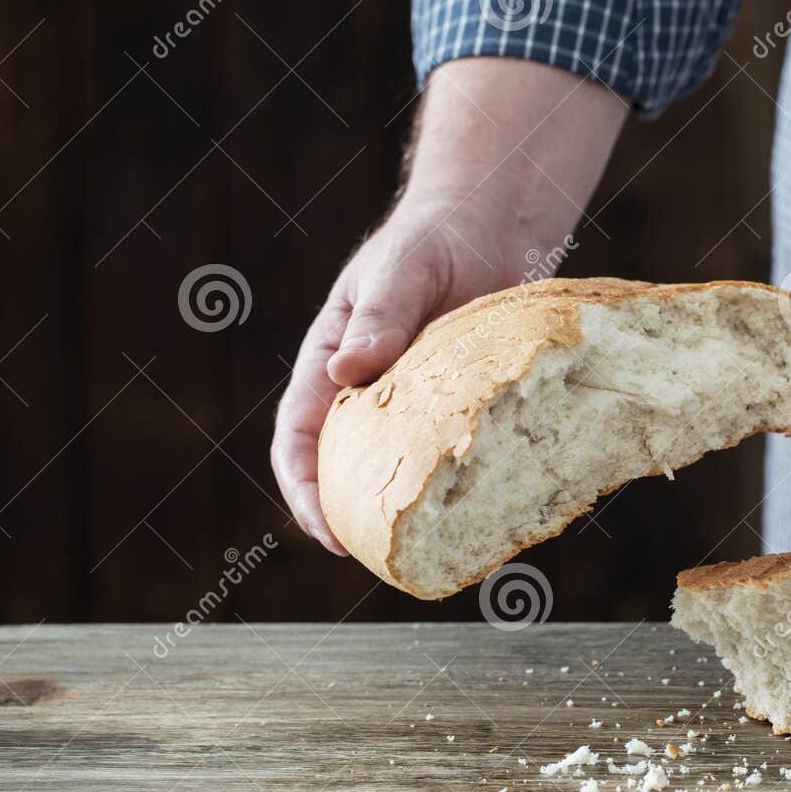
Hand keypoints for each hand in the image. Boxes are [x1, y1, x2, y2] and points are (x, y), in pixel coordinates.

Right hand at [271, 58, 628, 553]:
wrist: (492, 230)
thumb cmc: (432, 241)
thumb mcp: (401, 270)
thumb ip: (379, 317)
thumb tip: (345, 374)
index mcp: (331, 368)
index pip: (297, 440)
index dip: (304, 491)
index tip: (327, 531)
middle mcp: (368, 397)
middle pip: (345, 472)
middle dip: (355, 521)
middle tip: (385, 561)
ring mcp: (416, 409)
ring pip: (402, 475)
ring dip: (411, 515)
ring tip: (437, 553)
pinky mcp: (463, 413)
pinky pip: (458, 461)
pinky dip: (467, 490)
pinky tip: (493, 515)